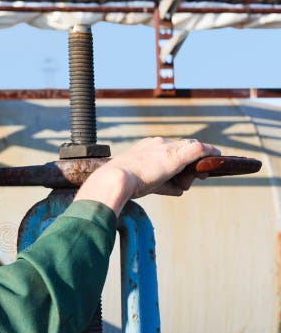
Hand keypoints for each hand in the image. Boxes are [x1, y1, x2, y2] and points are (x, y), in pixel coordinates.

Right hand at [75, 137, 220, 214]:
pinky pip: (199, 149)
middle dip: (190, 159)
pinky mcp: (176, 155)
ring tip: (200, 175)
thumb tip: (182, 189)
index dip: (177, 158)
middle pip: (181, 147)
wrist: (115, 180)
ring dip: (197, 162)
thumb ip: (162, 183)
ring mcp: (167, 148)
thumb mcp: (141, 182)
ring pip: (189, 150)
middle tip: (197, 173)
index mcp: (144, 148)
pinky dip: (209, 152)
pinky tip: (217, 156)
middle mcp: (156, 143)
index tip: (180, 169)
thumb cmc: (122, 185)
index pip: (166, 148)